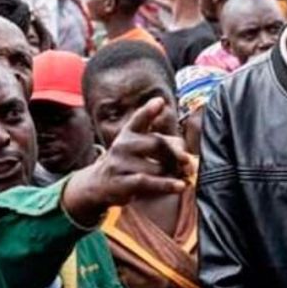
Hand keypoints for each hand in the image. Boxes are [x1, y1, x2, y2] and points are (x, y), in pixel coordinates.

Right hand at [62, 98, 192, 226]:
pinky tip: (180, 186)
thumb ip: (161, 144)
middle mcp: (121, 145)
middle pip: (156, 144)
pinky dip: (166, 184)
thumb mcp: (137, 148)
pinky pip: (147, 182)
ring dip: (172, 173)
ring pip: (156, 166)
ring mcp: (119, 164)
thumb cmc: (128, 164)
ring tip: (182, 177)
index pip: (138, 119)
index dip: (148, 110)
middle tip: (187, 163)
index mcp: (127, 133)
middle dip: (175, 155)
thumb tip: (184, 151)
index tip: (160, 102)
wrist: (100, 184)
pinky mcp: (120, 182)